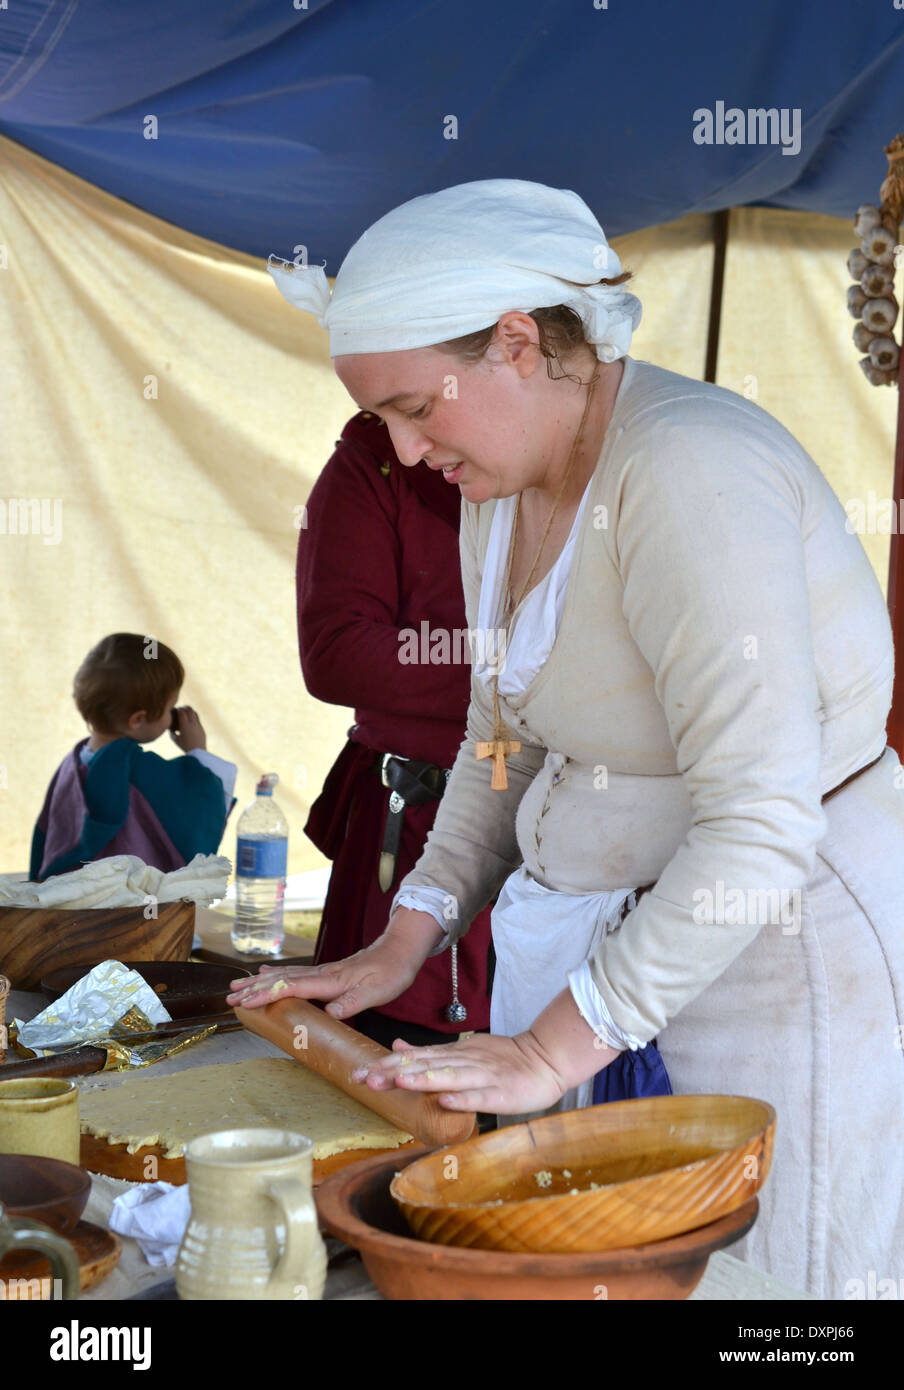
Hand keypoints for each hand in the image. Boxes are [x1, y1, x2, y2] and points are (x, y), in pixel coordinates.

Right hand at [170, 705, 206, 751]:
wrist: (198, 752)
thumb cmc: (184, 747)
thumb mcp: (175, 740)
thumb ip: (171, 733)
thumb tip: (169, 729)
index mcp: (185, 725)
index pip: (182, 712)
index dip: (179, 709)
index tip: (176, 709)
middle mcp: (192, 723)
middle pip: (189, 710)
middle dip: (185, 708)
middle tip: (181, 708)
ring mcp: (198, 725)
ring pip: (195, 713)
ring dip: (190, 711)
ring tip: (186, 712)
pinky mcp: (202, 728)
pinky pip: (198, 719)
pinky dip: (194, 717)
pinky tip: (191, 719)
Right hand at [226, 909, 442, 1018]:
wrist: (401, 951)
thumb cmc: (391, 973)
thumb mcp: (377, 992)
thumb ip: (352, 1003)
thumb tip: (328, 1013)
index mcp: (331, 981)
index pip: (291, 988)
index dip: (267, 995)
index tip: (246, 1001)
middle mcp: (323, 974)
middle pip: (281, 981)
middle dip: (254, 989)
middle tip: (230, 997)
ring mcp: (323, 972)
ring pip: (285, 977)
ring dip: (260, 983)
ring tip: (238, 987)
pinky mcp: (327, 973)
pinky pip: (294, 975)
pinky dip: (276, 976)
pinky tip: (266, 975)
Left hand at [347, 987, 624, 1112]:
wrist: (545, 1058)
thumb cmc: (502, 1060)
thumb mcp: (462, 1049)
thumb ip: (429, 1053)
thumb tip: (396, 1047)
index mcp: (451, 1055)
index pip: (412, 1060)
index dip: (385, 1066)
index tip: (356, 1074)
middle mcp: (463, 1062)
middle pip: (424, 1067)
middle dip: (394, 1073)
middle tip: (365, 1079)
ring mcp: (482, 1076)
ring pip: (449, 1076)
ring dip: (423, 1080)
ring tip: (399, 1083)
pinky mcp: (501, 1092)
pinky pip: (479, 1095)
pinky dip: (461, 1097)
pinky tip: (444, 1101)